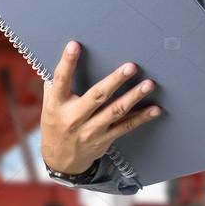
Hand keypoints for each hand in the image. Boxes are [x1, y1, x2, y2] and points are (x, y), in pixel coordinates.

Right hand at [40, 39, 162, 174]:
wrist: (61, 160)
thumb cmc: (56, 124)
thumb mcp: (49, 104)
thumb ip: (55, 84)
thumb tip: (64, 57)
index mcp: (57, 105)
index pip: (61, 80)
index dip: (67, 63)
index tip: (74, 45)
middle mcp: (74, 118)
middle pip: (97, 96)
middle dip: (115, 80)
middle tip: (131, 66)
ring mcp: (91, 130)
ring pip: (115, 111)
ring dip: (134, 97)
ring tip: (148, 84)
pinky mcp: (105, 138)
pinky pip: (125, 126)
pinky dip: (142, 118)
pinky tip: (155, 109)